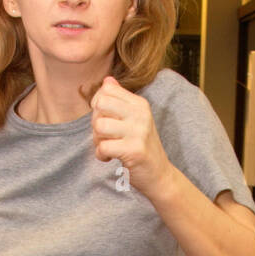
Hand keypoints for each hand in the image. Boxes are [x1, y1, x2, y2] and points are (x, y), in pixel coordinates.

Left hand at [90, 75, 173, 198]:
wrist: (159, 174)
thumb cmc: (141, 146)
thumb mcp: (134, 119)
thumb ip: (120, 100)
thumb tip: (107, 80)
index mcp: (139, 104)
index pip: (106, 90)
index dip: (98, 105)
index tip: (106, 119)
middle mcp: (140, 114)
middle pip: (100, 104)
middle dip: (95, 120)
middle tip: (104, 134)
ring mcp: (138, 132)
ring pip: (99, 125)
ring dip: (97, 140)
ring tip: (107, 146)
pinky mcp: (134, 150)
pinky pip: (103, 147)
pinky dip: (101, 155)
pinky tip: (110, 158)